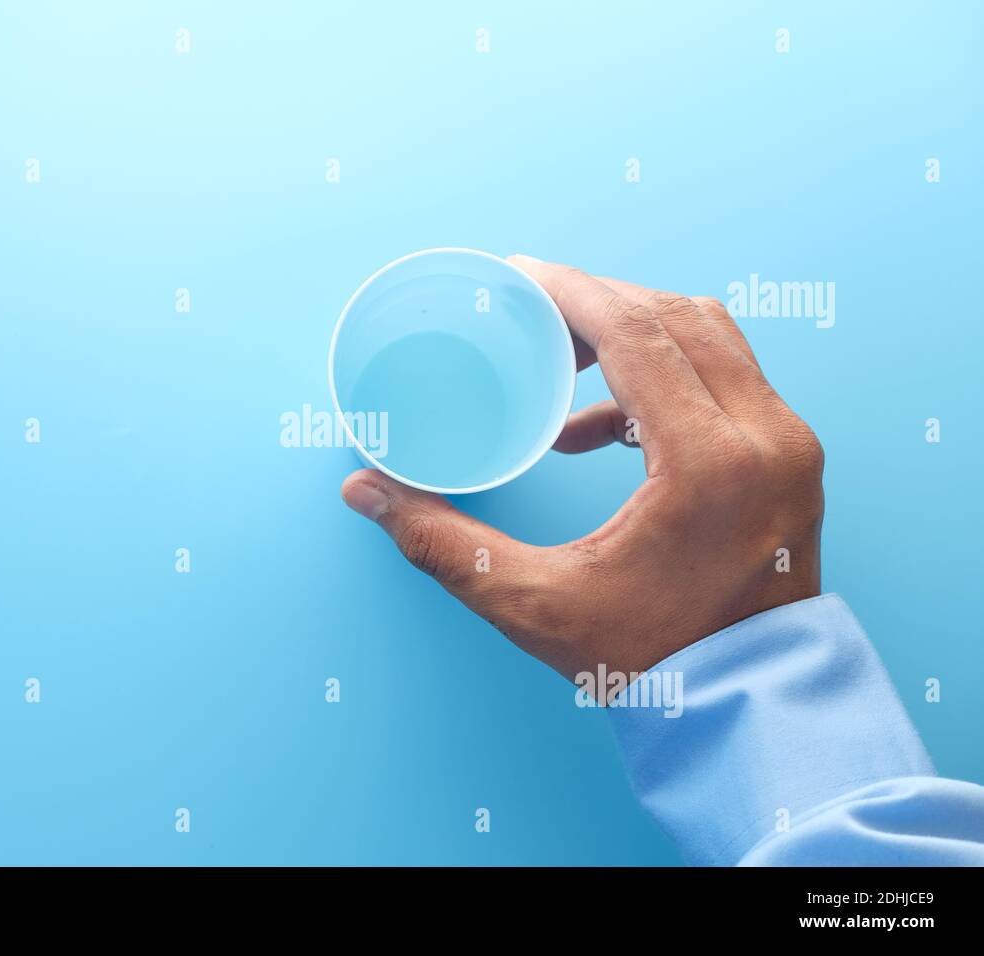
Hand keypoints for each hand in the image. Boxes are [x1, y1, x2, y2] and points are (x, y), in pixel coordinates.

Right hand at [340, 258, 823, 680]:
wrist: (747, 710)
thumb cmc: (653, 662)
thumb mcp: (535, 605)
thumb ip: (445, 543)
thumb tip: (366, 492)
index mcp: (710, 465)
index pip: (641, 335)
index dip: (575, 293)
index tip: (521, 274)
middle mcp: (766, 440)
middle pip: (679, 319)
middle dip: (599, 303)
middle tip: (533, 312)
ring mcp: (788, 447)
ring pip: (713, 338)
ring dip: (637, 330)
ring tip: (564, 356)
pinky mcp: (789, 461)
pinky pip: (728, 380)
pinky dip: (664, 376)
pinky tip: (599, 429)